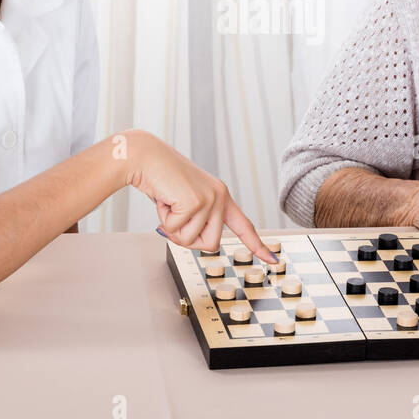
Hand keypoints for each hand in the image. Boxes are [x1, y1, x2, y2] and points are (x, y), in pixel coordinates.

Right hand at [118, 129, 276, 264]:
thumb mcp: (186, 202)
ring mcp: (210, 199)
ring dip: (174, 229)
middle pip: (211, 244)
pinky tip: (164, 200)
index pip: (244, 226)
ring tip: (169, 204)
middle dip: (188, 240)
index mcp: (221, 196)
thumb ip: (197, 221)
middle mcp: (220, 197)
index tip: (272, 260)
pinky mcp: (195, 202)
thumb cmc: (162, 179)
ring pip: (192, 240)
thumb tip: (197, 242)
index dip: (257, 245)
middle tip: (174, 220)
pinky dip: (164, 220)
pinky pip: (176, 231)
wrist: (146, 157)